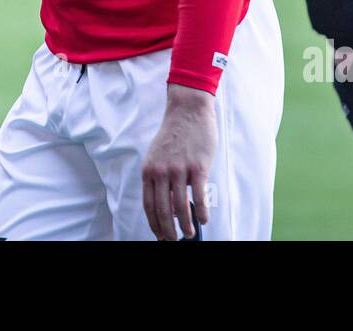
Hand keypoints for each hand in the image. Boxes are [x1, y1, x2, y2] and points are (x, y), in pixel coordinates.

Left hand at [141, 84, 215, 239]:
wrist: (187, 110)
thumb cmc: (174, 134)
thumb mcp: (157, 155)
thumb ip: (159, 178)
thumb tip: (167, 206)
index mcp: (149, 170)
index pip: (149, 205)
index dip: (154, 223)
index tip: (159, 235)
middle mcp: (162, 172)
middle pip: (163, 210)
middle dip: (168, 230)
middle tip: (173, 241)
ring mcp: (180, 169)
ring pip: (181, 207)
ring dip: (185, 225)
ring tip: (189, 235)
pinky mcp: (198, 167)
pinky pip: (199, 196)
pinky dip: (202, 212)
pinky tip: (204, 220)